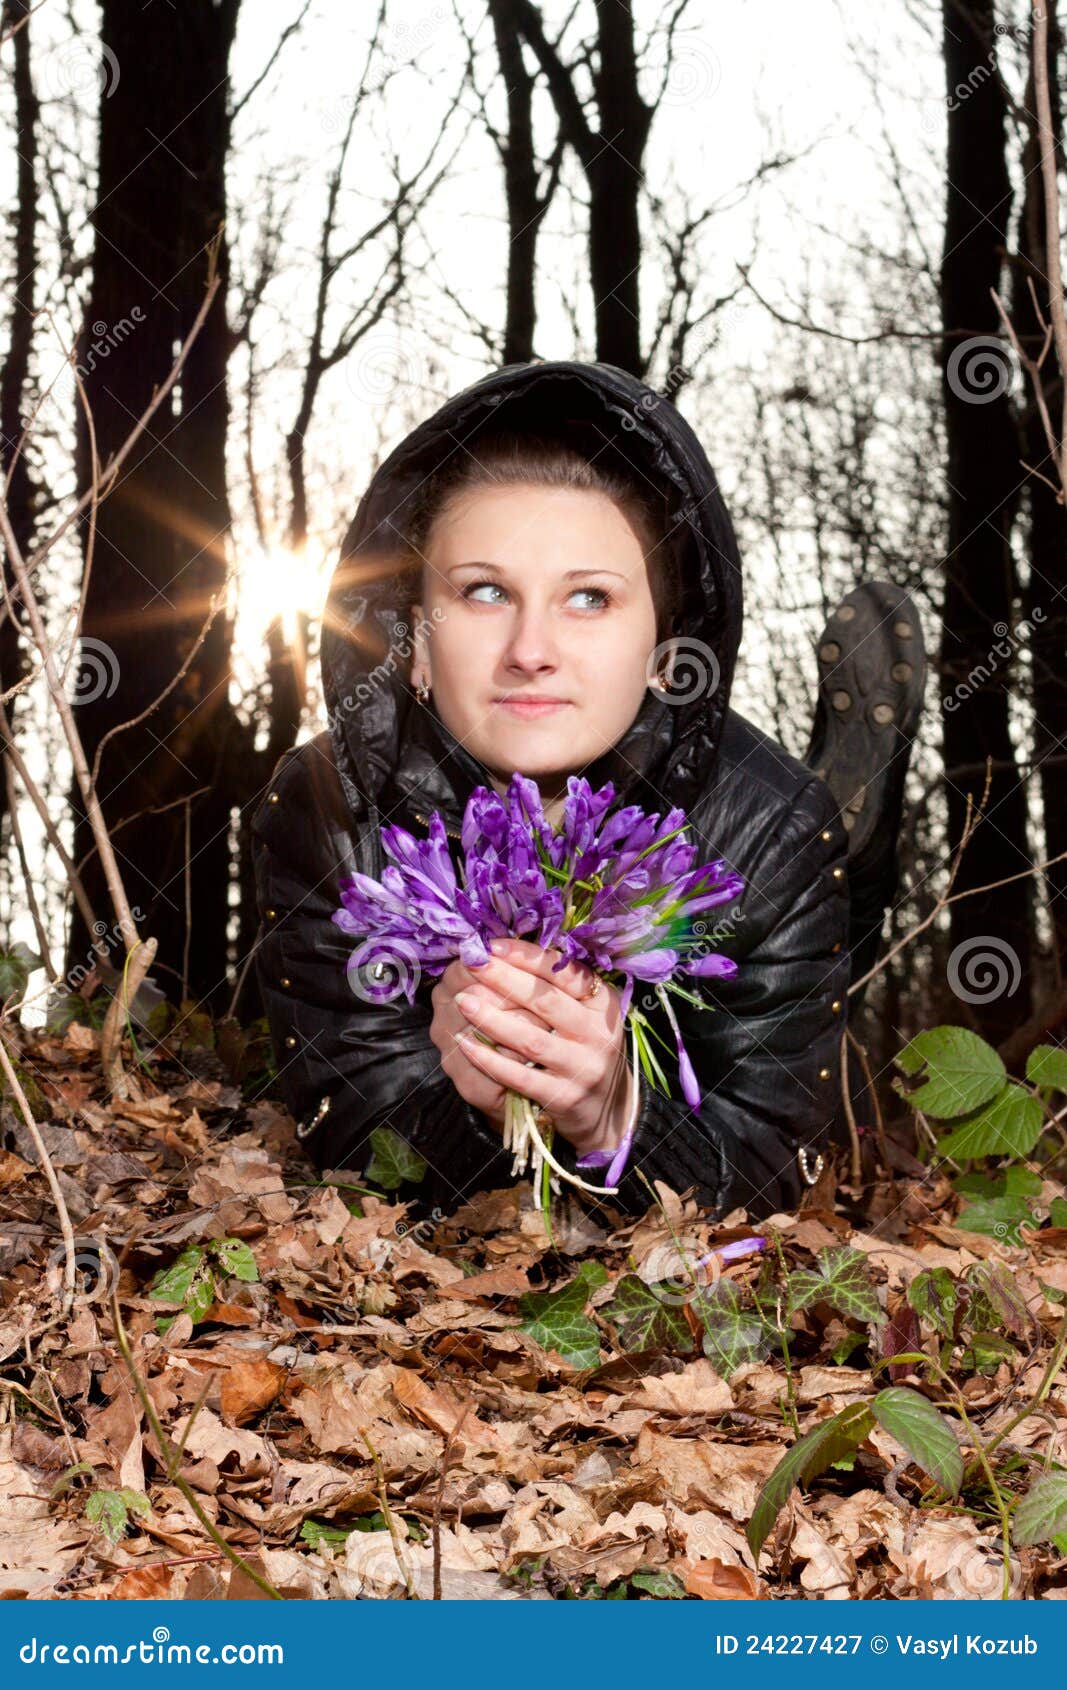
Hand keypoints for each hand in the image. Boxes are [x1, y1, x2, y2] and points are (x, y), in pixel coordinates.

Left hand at [448, 937, 632, 1159]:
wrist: (605, 1107)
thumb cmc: (584, 1046)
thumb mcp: (587, 1011)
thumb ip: (558, 984)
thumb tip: (506, 950)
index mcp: (603, 1003)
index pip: (564, 972)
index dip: (527, 956)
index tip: (493, 945)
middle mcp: (597, 1034)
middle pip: (546, 1001)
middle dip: (505, 979)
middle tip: (473, 963)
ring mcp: (581, 1067)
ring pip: (531, 1039)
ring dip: (492, 1018)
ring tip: (463, 1001)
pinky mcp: (563, 1097)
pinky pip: (520, 1076)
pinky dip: (490, 1060)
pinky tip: (465, 1044)